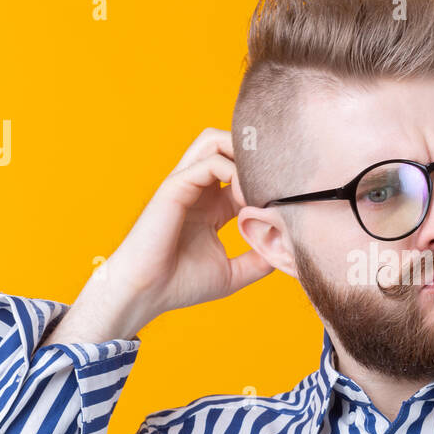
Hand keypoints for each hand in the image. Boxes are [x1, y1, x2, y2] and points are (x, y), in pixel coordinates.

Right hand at [54, 128, 274, 342]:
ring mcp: (186, 184)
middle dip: (254, 154)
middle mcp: (199, 189)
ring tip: (258, 187)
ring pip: (215, 140)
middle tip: (275, 181)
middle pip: (228, 144)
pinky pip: (210, 161)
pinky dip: (234, 172)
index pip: (244, 172)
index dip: (268, 179)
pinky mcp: (175, 186)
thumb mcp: (233, 273)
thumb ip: (258, 261)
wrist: (145, 293)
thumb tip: (288, 255)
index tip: (288, 198)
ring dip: (242, 156)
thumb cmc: (180, 284)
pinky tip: (243, 199)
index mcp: (212, 205)